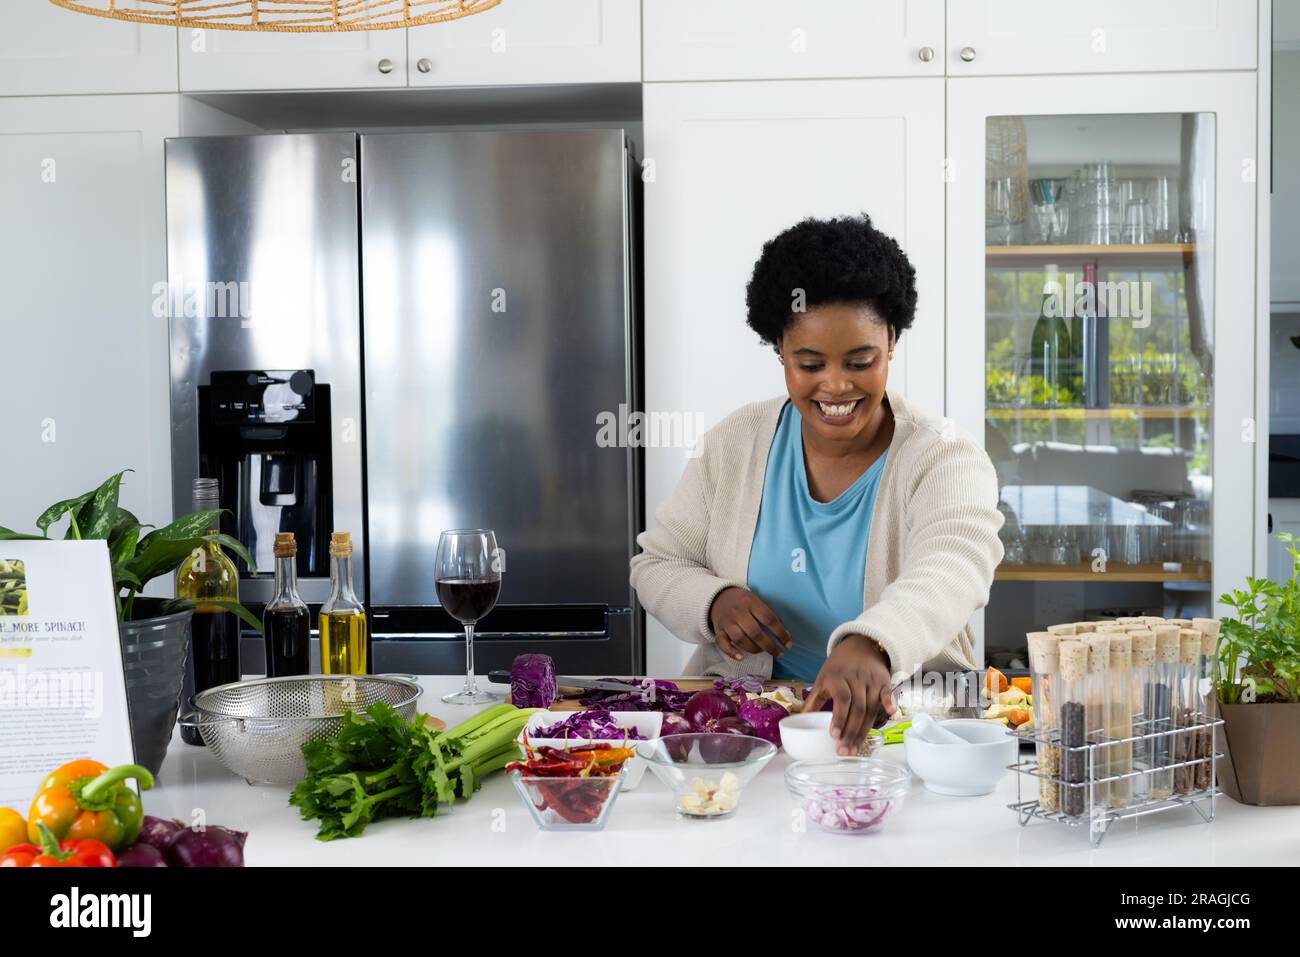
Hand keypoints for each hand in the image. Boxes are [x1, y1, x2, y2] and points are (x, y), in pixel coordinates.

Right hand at [707, 587, 792, 660]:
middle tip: (779, 654)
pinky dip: (731, 652)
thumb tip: (787, 636)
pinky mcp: (719, 630)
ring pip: (740, 639)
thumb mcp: (759, 603)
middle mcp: (739, 612)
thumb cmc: (744, 602)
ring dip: (753, 649)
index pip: (769, 619)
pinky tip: (741, 658)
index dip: (780, 633)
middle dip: (769, 646)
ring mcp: (727, 622)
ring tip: (762, 651)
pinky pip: (722, 643)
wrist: (719, 597)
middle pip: (755, 632)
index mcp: (751, 603)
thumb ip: (772, 617)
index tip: (788, 645)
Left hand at [803, 635, 895, 755]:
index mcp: (837, 678)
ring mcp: (871, 681)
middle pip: (857, 709)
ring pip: (870, 709)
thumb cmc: (838, 668)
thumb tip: (800, 719)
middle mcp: (856, 679)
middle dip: (851, 733)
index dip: (839, 718)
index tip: (834, 735)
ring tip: (856, 750)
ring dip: (864, 731)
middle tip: (844, 752)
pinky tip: (890, 713)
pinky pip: (887, 694)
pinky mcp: (884, 682)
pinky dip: (889, 703)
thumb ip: (813, 700)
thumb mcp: (822, 679)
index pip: (841, 699)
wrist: (859, 647)